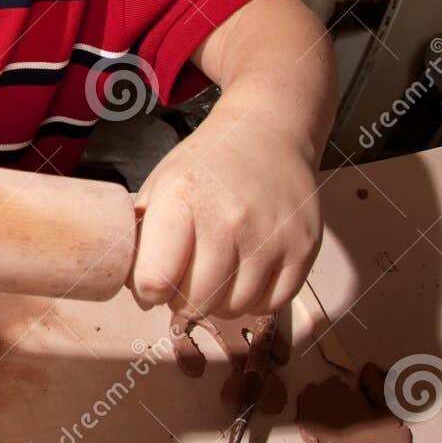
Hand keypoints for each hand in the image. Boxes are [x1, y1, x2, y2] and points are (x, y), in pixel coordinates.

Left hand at [129, 110, 321, 318]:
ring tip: (212, 277)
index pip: (155, 279)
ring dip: (217, 304)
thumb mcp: (160, 184)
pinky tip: (242, 278)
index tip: (151, 283)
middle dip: (180, 301)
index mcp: (182, 201)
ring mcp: (271, 238)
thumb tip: (138, 292)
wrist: (267, 133)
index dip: (147, 292)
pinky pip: (271, 304)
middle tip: (181, 283)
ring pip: (233, 309)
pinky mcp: (303, 249)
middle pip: (196, 301)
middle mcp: (228, 221)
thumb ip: (143, 235)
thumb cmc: (206, 163)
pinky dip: (252, 302)